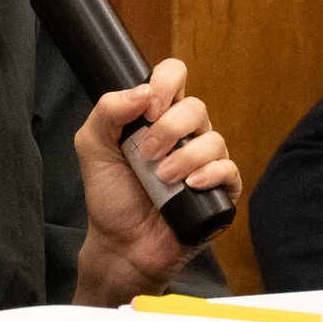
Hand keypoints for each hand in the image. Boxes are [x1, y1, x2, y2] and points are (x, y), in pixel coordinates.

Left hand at [72, 58, 240, 304]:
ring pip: (214, 139)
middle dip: (169, 128)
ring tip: (162, 178)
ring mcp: (204, 162)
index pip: (174, 76)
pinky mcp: (219, 190)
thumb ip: (106, 112)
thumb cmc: (111, 198)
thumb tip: (142, 91)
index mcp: (158, 117)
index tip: (147, 109)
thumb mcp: (93, 148)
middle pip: (196, 106)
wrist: (121, 245)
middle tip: (145, 154)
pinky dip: (210, 174)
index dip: (165, 83)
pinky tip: (189, 186)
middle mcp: (185, 135)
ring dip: (185, 157)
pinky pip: (229, 170)